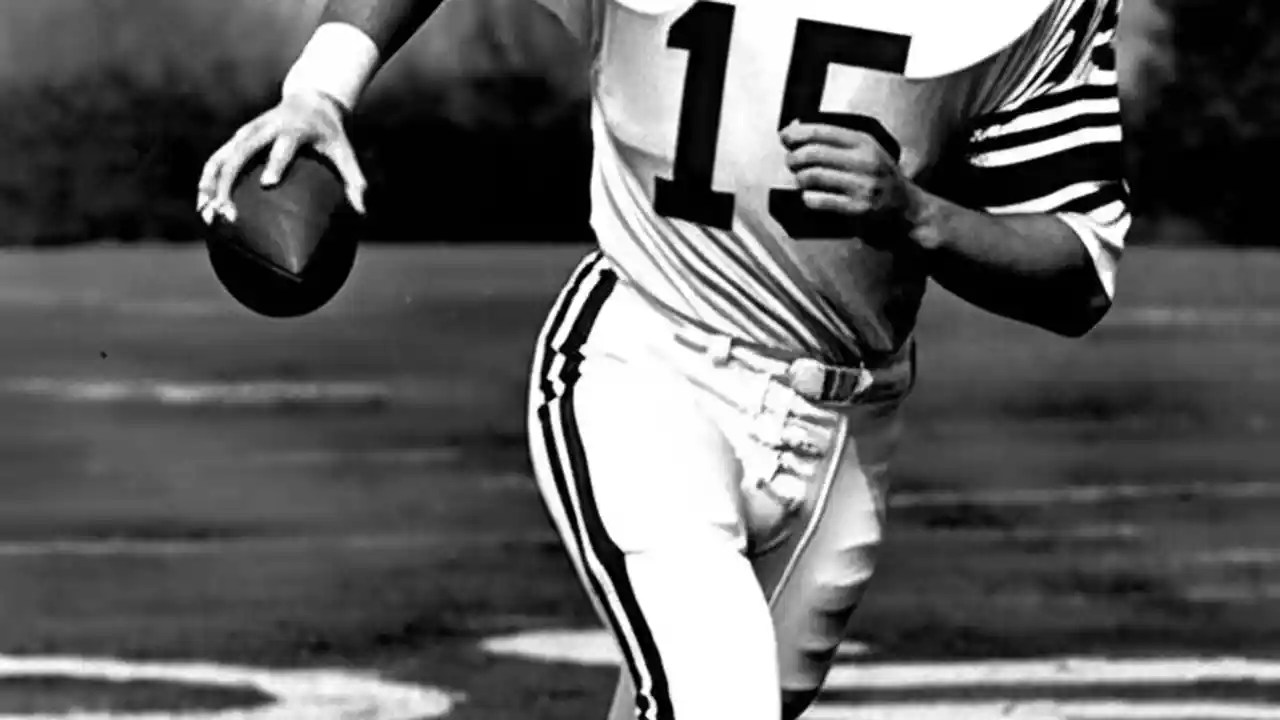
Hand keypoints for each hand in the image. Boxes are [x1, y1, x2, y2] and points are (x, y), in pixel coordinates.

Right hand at [197, 89, 367, 224]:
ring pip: (221, 157)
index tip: (268, 184)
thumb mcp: (345, 151)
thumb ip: (354, 180)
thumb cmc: (330, 132)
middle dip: (229, 183)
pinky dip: (208, 181)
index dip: (276, 163)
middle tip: (228, 213)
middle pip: (241, 153)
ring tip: (207, 214)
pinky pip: (217, 159)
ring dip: (211, 185)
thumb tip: (362, 213)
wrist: (310, 100)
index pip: (284, 146)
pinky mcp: (238, 138)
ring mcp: (248, 132)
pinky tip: (203, 205)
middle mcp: (265, 128)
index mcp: (294, 129)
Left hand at [780, 120, 921, 230]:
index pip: (822, 131)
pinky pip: (818, 200)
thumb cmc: (878, 177)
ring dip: (800, 178)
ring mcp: (862, 185)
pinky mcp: (858, 208)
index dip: (796, 133)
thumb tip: (794, 127)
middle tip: (791, 162)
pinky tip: (811, 196)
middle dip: (794, 158)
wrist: (907, 209)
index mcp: (865, 142)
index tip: (784, 137)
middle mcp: (865, 161)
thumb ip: (835, 140)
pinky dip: (808, 197)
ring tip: (802, 180)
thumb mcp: (866, 151)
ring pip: (812, 176)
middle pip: (812, 153)